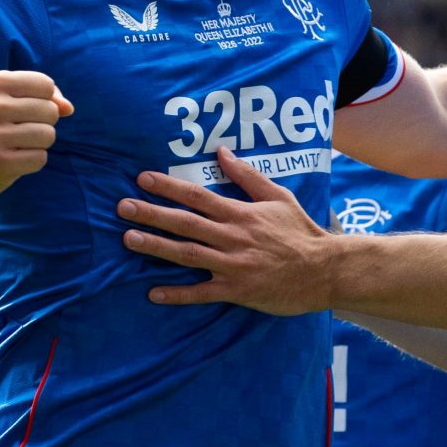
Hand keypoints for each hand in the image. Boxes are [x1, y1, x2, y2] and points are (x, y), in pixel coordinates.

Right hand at [0, 70, 74, 204]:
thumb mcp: (3, 100)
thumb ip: (41, 96)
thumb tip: (69, 108)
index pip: (45, 85)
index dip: (44, 100)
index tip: (24, 110)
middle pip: (51, 111)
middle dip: (43, 123)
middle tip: (17, 131)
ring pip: (49, 135)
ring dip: (39, 144)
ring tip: (15, 145)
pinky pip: (40, 159)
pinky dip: (32, 161)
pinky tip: (12, 160)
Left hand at [119, 147, 337, 314]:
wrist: (325, 269)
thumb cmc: (301, 231)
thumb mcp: (277, 196)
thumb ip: (247, 176)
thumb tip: (222, 152)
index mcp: (240, 213)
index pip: (197, 196)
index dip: (168, 186)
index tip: (142, 179)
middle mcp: (232, 236)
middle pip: (185, 223)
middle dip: (151, 213)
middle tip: (121, 207)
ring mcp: (233, 264)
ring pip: (188, 254)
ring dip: (156, 246)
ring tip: (128, 239)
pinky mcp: (238, 290)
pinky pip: (202, 292)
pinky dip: (178, 294)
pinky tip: (153, 293)